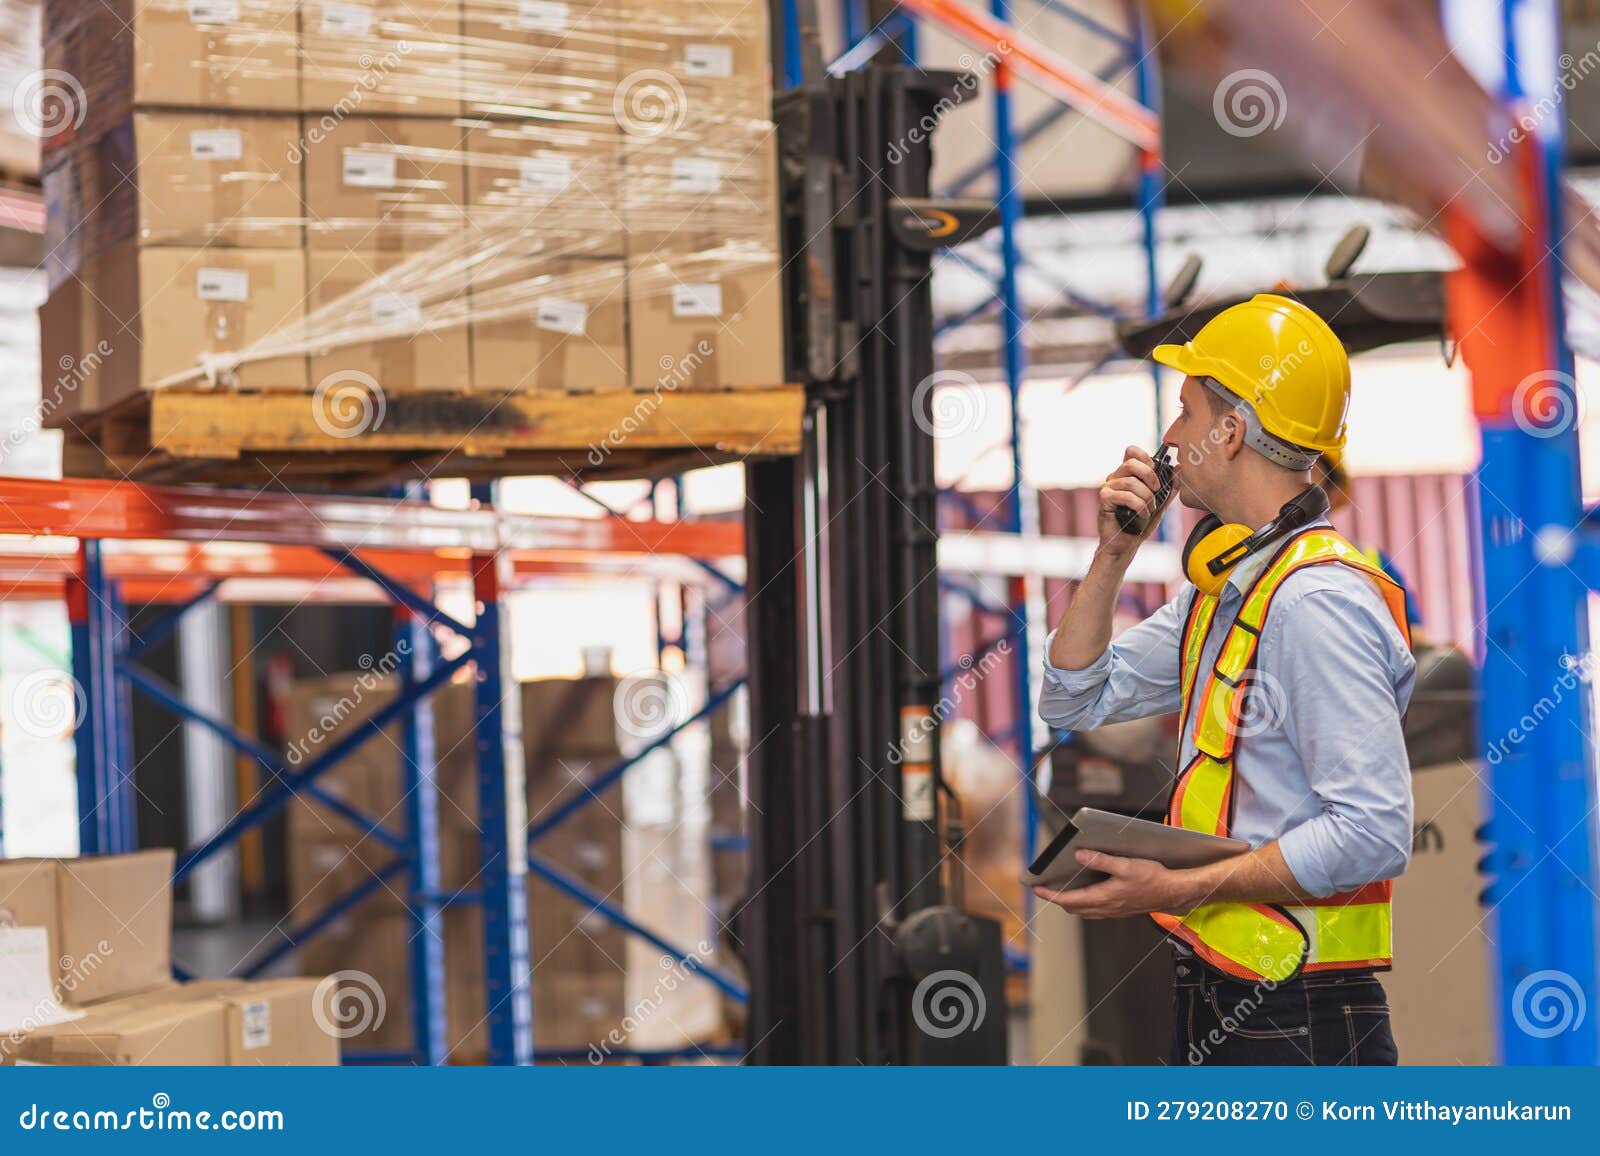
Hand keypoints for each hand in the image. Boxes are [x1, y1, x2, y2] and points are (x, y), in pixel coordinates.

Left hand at [1032, 849, 1200, 918]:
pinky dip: (1084, 901)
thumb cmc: (1153, 879)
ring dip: (1070, 901)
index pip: (1069, 900)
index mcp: (1104, 897)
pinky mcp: (1119, 909)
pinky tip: (1086, 889)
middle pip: (1073, 907)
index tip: (1036, 887)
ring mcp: (1112, 910)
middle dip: (1057, 898)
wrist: (1173, 893)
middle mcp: (1106, 907)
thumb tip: (1078, 855)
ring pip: (1083, 909)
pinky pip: (1094, 909)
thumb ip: (1101, 860)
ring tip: (1061, 887)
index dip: (1050, 894)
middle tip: (1045, 887)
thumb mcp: (1126, 865)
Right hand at [1096, 446, 1169, 555]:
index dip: (1146, 457)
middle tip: (1157, 490)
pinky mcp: (1105, 500)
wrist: (1126, 544)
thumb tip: (1180, 469)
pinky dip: (1138, 506)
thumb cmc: (1139, 524)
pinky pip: (1125, 496)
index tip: (1156, 471)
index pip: (1132, 452)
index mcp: (1127, 474)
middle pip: (1131, 463)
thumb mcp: (1160, 503)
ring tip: (1150, 509)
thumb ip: (1169, 487)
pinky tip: (1142, 514)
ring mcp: (1108, 488)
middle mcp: (1115, 478)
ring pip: (1130, 482)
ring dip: (1146, 497)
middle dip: (1149, 476)